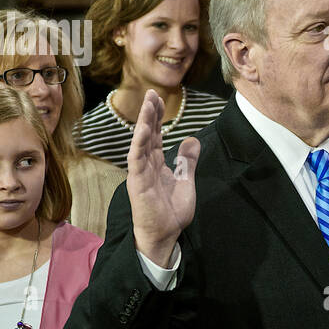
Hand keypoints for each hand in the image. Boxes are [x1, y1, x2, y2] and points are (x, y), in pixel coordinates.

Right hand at [128, 90, 199, 265]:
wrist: (165, 235)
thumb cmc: (171, 211)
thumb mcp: (186, 181)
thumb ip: (187, 161)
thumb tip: (191, 139)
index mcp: (157, 163)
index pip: (155, 135)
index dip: (157, 117)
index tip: (159, 98)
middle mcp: (146, 165)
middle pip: (147, 133)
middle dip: (149, 113)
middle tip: (152, 93)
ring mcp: (140, 173)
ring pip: (140, 142)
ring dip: (144, 122)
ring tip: (148, 104)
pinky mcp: (138, 183)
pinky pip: (137, 160)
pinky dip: (139, 144)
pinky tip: (144, 129)